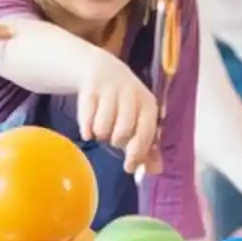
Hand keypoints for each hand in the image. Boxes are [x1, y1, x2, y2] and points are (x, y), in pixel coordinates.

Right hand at [77, 52, 160, 173]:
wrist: (104, 70)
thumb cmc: (126, 103)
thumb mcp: (140, 118)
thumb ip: (147, 145)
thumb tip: (155, 170)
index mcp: (148, 104)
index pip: (145, 133)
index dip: (137, 153)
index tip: (129, 167)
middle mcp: (130, 95)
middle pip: (122, 133)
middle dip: (117, 141)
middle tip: (115, 138)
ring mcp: (109, 91)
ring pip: (102, 128)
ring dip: (101, 135)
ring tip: (103, 129)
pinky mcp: (89, 91)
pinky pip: (86, 120)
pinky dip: (86, 129)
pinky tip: (88, 131)